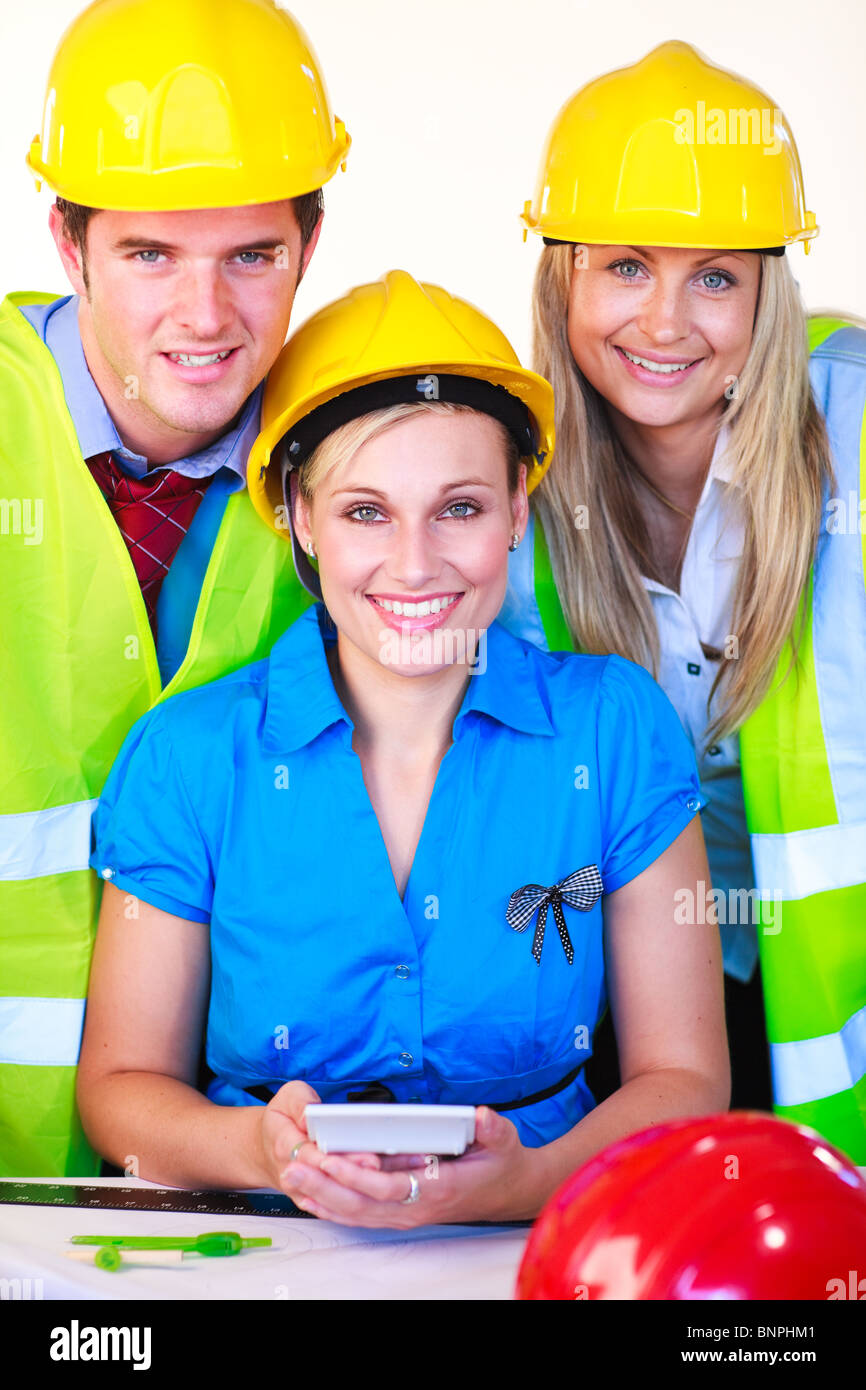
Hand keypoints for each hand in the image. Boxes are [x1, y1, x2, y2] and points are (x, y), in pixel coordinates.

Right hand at [259, 1081, 381, 1191]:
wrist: (265, 1150)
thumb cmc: (280, 1122)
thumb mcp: (286, 1098)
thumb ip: (300, 1102)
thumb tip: (310, 1115)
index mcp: (285, 1146)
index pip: (310, 1155)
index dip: (332, 1156)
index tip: (350, 1152)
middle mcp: (295, 1174)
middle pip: (326, 1179)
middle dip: (352, 1171)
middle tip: (375, 1162)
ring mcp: (306, 1191)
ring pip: (335, 1198)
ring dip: (362, 1188)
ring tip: (386, 1173)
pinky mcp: (318, 1201)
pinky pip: (340, 1206)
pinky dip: (363, 1199)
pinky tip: (383, 1188)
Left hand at [278, 1106, 540, 1227]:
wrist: (510, 1191)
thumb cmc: (501, 1165)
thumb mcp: (504, 1140)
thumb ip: (492, 1128)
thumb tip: (481, 1117)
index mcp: (438, 1187)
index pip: (388, 1187)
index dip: (356, 1176)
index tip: (330, 1160)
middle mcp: (417, 1206)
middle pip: (362, 1205)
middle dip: (324, 1187)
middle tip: (293, 1166)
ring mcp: (408, 1213)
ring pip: (357, 1213)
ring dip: (322, 1198)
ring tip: (291, 1178)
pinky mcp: (401, 1212)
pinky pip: (361, 1215)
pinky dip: (333, 1208)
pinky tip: (310, 1197)